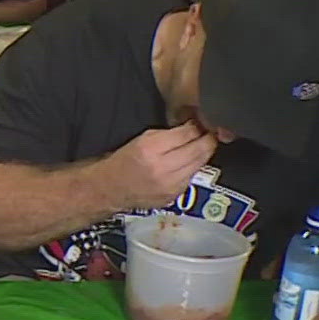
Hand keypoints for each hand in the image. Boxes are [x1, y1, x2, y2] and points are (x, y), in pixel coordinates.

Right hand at [103, 121, 217, 209]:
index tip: (200, 124)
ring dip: (203, 154)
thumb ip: (169, 133)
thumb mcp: (141, 139)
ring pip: (200, 164)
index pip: (187, 134)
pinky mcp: (173, 196)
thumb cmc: (123, 162)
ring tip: (200, 147)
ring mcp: (170, 185)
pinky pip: (192, 178)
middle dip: (207, 139)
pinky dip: (192, 169)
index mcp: (150, 149)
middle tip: (208, 133)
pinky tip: (186, 163)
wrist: (110, 189)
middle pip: (200, 150)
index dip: (198, 127)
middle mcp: (162, 168)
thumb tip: (193, 128)